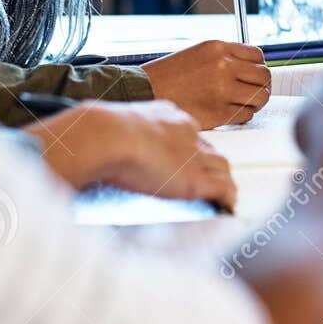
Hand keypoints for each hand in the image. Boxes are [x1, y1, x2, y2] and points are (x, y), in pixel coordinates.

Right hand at [23, 100, 236, 209]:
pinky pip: (223, 189)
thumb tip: (96, 142)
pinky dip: (226, 199)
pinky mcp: (196, 179)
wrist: (106, 136)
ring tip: (221, 199)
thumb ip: (118, 137)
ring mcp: (194, 155)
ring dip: (222, 183)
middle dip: (209, 166)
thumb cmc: (99, 132)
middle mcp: (187, 132)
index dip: (191, 150)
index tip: (186, 162)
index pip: (189, 133)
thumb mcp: (113, 127)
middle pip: (209, 150)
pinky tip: (225, 208)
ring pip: (221, 168)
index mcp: (167, 115)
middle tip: (207, 182)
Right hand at [143, 39, 270, 127]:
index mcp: (218, 48)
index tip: (254, 73)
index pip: (258, 55)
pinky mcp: (219, 112)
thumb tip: (252, 67)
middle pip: (264, 76)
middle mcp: (224, 66)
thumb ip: (225, 57)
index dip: (259, 66)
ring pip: (261, 96)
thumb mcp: (198, 52)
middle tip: (254, 90)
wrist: (145, 91)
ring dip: (257, 101)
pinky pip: (246, 114)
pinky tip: (233, 112)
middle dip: (262, 84)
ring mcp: (223, 90)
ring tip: (245, 102)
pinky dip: (244, 115)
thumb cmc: (170, 74)